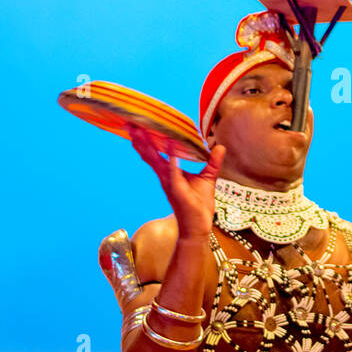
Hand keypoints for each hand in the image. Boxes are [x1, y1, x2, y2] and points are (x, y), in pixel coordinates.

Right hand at [127, 126, 224, 240]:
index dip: (148, 139)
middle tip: (131, 124)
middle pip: (150, 155)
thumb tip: (219, 146)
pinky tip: (169, 149)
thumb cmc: (199, 204)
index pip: (156, 152)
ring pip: (156, 162)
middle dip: (140, 140)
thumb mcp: (208, 177)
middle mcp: (166, 176)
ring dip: (148, 147)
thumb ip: (213, 161)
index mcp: (170, 172)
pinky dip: (172, 161)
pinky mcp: (178, 190)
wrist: (199, 226)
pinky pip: (174, 173)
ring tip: (140, 132)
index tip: (140, 125)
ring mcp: (170, 183)